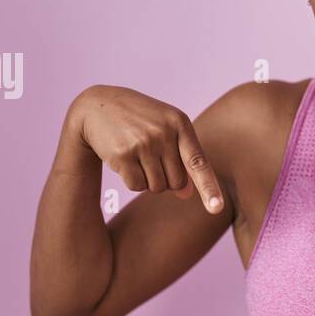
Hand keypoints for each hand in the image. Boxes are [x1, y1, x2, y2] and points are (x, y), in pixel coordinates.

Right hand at [71, 84, 224, 211]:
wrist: (97, 106)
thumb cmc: (139, 120)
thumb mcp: (164, 130)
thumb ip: (181, 159)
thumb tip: (187, 195)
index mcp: (179, 123)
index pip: (198, 161)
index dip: (209, 187)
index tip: (217, 208)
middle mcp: (163, 132)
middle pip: (176, 183)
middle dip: (165, 180)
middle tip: (151, 159)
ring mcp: (143, 143)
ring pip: (156, 187)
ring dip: (148, 181)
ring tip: (137, 156)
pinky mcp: (123, 154)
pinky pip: (137, 186)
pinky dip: (132, 180)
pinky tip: (124, 160)